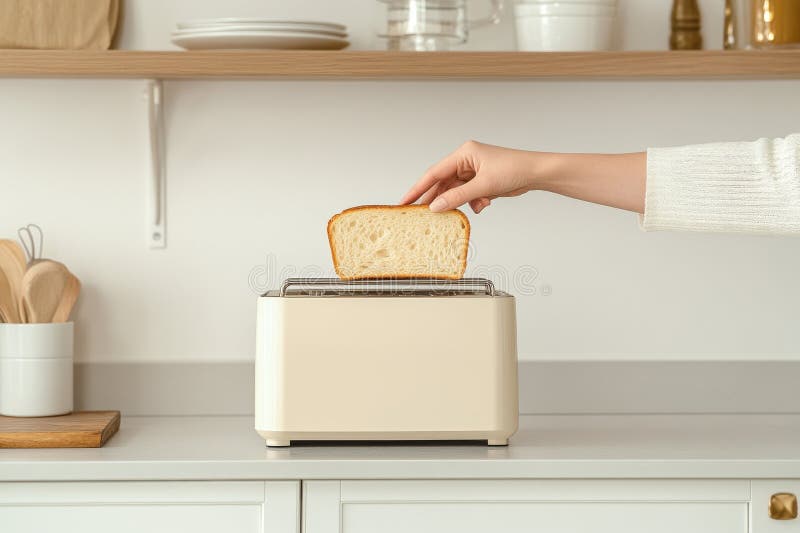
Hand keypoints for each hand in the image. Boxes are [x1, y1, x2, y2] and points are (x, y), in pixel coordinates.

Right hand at [400, 141, 646, 214]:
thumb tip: (437, 207)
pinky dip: (473, 202)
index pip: (434, 172)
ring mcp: (474, 171)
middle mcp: (466, 160)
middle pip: (443, 183)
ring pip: (456, 191)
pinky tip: (484, 204)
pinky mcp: (481, 181)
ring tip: (463, 210)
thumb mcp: (483, 186)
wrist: (537, 173)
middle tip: (422, 214)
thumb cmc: (515, 169)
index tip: (404, 201)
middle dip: (438, 199)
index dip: (418, 188)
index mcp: (464, 153)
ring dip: (461, 202)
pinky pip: (468, 195)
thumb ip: (457, 197)